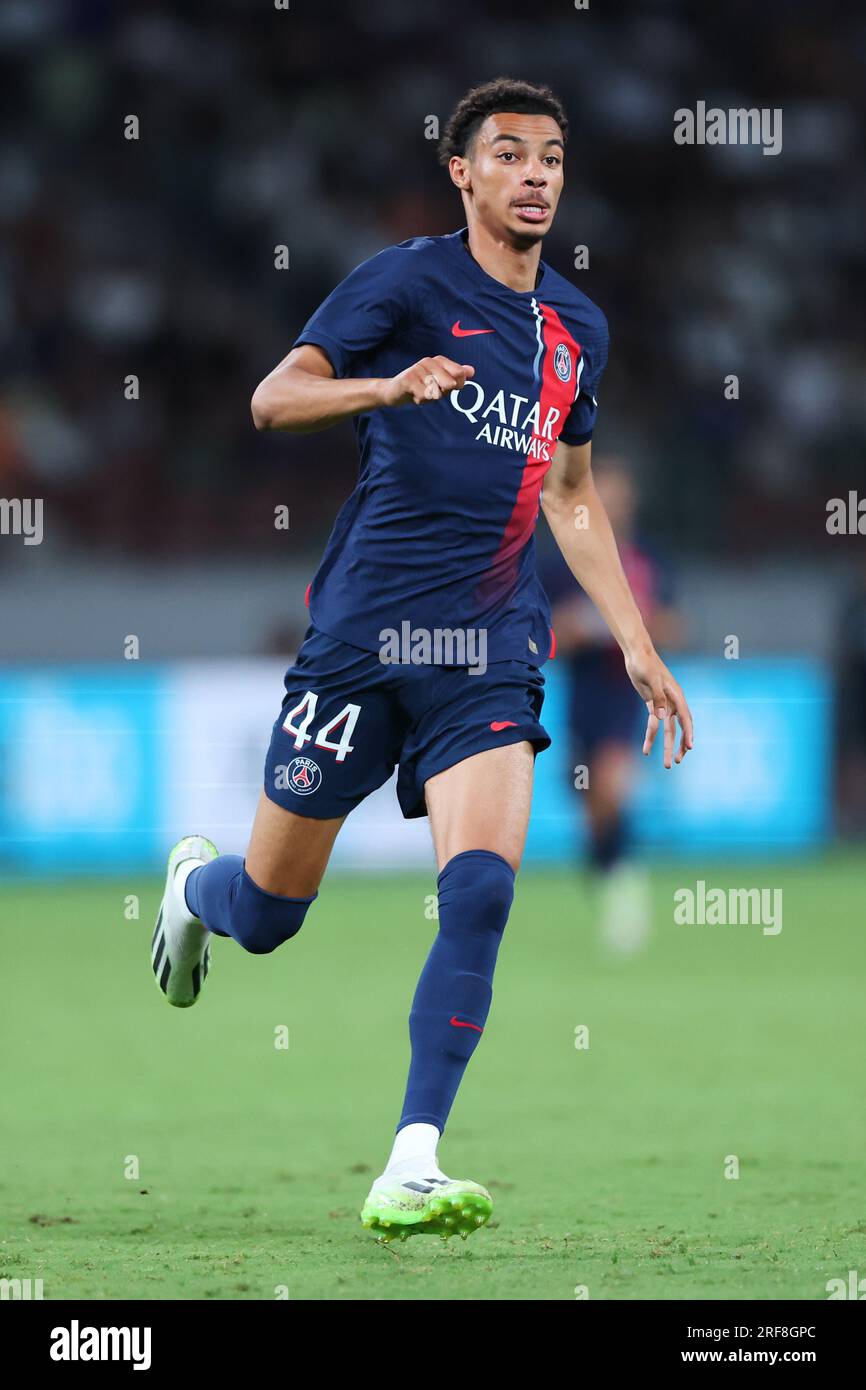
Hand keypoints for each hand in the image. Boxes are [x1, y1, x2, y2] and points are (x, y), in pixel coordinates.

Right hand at [380, 356, 474, 406]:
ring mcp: (418, 368)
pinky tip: (413, 394)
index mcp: (439, 360)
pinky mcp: (409, 378)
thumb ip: (456, 376)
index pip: (460, 373)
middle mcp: (429, 361)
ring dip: (429, 398)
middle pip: (450, 384)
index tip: (444, 387)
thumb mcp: (440, 382)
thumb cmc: (420, 387)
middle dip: (442, 393)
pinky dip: (420, 400)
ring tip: (420, 391)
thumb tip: (472, 371)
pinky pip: (425, 396)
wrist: (394, 391)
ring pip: (437, 392)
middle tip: (430, 390)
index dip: (456, 385)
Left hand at [624, 644, 693, 768]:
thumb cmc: (645, 663)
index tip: (690, 748)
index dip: (688, 734)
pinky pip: (653, 724)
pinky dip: (651, 736)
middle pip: (678, 728)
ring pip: (668, 730)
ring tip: (668, 764)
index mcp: (676, 696)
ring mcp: (663, 704)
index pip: (685, 718)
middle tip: (676, 762)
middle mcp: (673, 702)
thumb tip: (663, 717)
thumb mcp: (651, 679)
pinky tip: (647, 750)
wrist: (636, 654)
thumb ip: (658, 698)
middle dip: (679, 746)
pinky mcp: (652, 704)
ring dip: (667, 746)